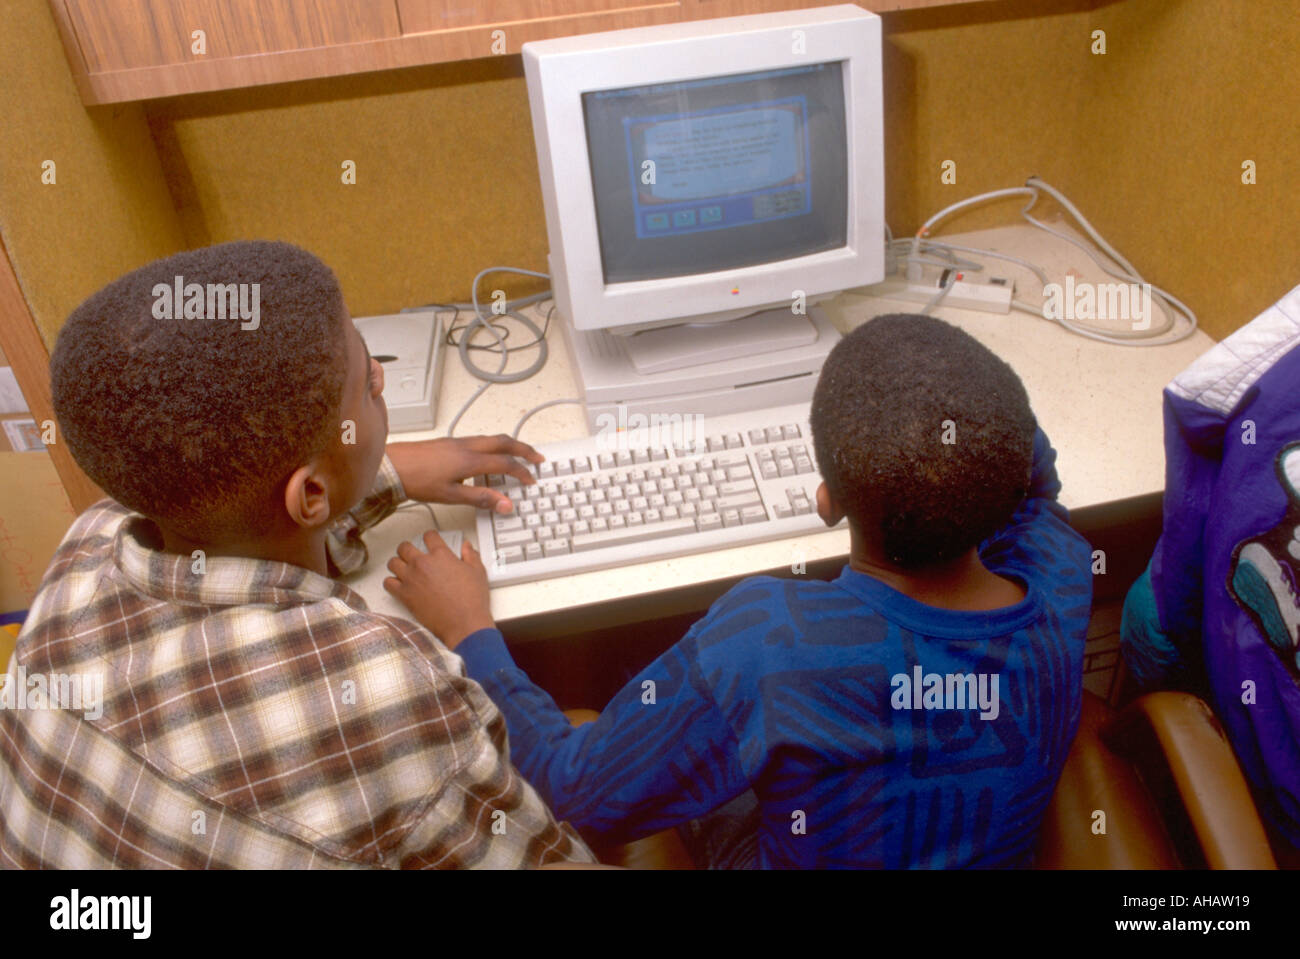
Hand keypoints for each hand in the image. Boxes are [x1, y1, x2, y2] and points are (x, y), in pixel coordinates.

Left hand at [384, 532, 494, 648]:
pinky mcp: (404, 595)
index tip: (430, 540)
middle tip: (412, 554)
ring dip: (397, 564)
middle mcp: (423, 564)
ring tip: (403, 568)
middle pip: (404, 547)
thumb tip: (467, 547)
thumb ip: (471, 556)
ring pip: (393, 563)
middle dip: (408, 548)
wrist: (464, 624)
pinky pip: (388, 583)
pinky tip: (399, 584)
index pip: (429, 536)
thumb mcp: (478, 573)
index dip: (430, 537)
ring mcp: (411, 579)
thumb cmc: (471, 600)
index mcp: (441, 555)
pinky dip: (391, 583)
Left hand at [386, 435, 542, 513]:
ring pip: (492, 438)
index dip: (522, 472)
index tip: (531, 480)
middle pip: (504, 442)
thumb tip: (505, 504)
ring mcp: (458, 442)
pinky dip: (493, 445)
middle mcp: (467, 446)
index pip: (506, 463)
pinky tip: (489, 456)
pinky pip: (479, 440)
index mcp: (471, 460)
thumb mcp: (451, 495)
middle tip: (537, 457)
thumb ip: (481, 498)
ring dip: (509, 445)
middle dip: (524, 449)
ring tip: (518, 454)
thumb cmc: (417, 480)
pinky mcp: (449, 442)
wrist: (393, 465)